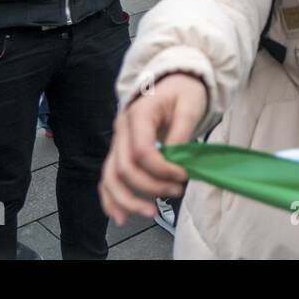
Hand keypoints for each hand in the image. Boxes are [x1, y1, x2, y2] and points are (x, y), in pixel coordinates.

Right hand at [99, 72, 205, 225]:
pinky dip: (111, 200)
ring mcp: (117, 142)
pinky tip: (121, 217)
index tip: (183, 175)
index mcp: (138, 114)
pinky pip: (108, 179)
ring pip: (110, 177)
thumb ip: (181, 134)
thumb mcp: (190, 106)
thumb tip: (176, 162)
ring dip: (127, 200)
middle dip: (149, 186)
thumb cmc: (183, 92)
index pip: (141, 151)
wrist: (173, 81)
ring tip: (150, 213)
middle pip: (123, 167)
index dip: (161, 169)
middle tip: (176, 192)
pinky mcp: (119, 153)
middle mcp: (121, 130)